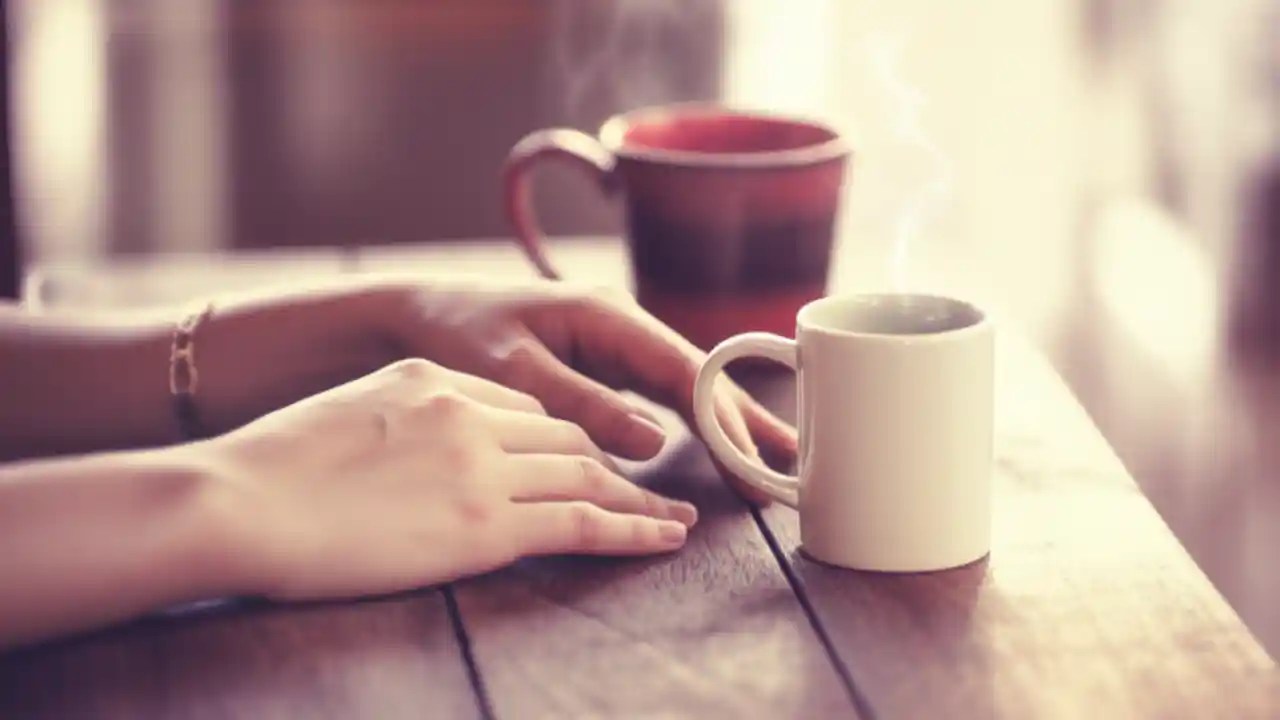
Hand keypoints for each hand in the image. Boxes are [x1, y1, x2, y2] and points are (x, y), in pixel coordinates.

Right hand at [207, 358, 696, 600]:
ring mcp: (481, 465)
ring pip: (586, 476)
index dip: (559, 440)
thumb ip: (404, 423)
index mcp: (434, 379)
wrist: (238, 500)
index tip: (584, 461)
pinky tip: (664, 538)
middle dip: (611, 464)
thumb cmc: (269, 471)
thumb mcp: (348, 416)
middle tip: (648, 490)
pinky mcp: (486, 524)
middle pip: (565, 437)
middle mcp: (469, 411)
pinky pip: (583, 523)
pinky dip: (634, 531)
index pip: (521, 408)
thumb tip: (427, 455)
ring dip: (638, 501)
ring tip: (674, 521)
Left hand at [380, 280, 797, 501]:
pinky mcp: (607, 364)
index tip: (757, 456)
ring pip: (689, 386)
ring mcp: (617, 344)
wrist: (418, 318)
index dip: (724, 414)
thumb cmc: (457, 336)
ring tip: (777, 462)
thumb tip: (654, 441)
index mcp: (605, 317)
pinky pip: (665, 394)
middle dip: (745, 420)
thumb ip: (579, 403)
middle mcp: (621, 325)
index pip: (683, 368)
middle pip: (700, 376)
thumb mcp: (511, 371)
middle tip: (793, 464)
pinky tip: (724, 449)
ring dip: (730, 423)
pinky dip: (697, 422)